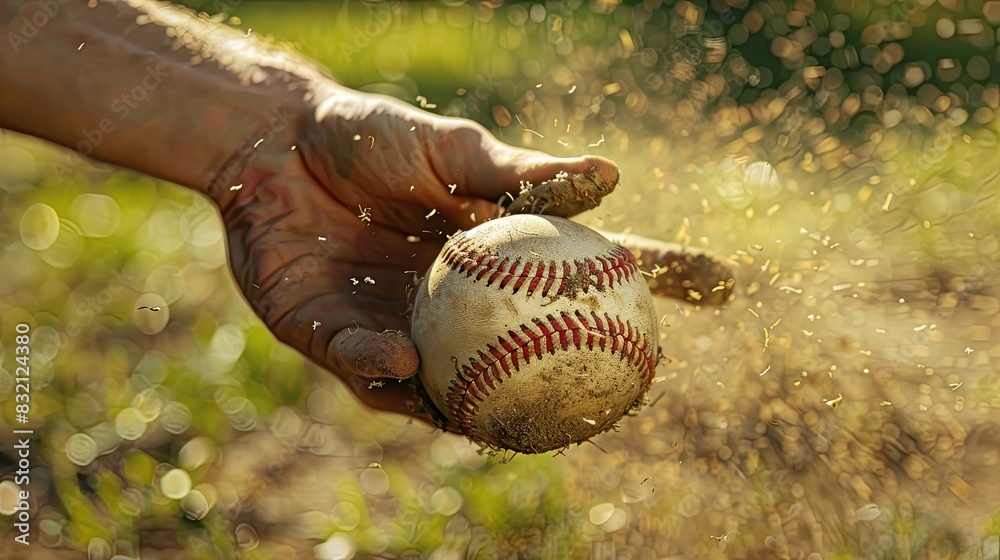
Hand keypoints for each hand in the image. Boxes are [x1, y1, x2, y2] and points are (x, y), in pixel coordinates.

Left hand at [214, 80, 619, 424]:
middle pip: (497, 368)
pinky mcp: (326, 336)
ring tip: (493, 422)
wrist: (276, 140)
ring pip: (428, 389)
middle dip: (532, 400)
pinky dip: (380, 363)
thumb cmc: (372, 137)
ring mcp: (385, 329)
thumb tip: (610, 174)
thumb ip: (520, 174)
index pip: (554, 299)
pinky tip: (405, 358)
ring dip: (457, 410)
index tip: (661, 344)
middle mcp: (440, 311)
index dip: (605, 321)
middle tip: (577, 415)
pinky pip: (357, 361)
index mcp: (478, 272)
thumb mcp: (455, 151)